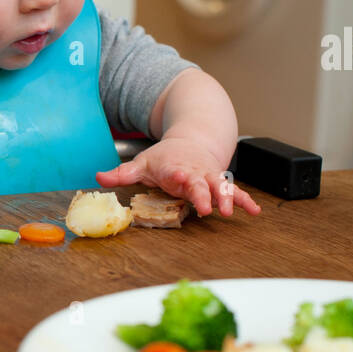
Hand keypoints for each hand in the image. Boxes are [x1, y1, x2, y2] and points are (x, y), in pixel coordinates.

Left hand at [95, 136, 260, 217]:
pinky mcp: (220, 184)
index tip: (180, 179)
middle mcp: (194, 172)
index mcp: (174, 167)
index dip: (179, 176)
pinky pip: (235, 192)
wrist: (191, 140)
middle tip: (208, 209)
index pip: (176, 172)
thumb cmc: (166, 157)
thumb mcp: (142, 162)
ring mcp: (209, 178)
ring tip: (232, 211)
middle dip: (204, 195)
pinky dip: (245, 200)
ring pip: (221, 187)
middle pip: (201, 183)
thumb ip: (122, 173)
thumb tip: (97, 177)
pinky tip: (255, 211)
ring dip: (227, 198)